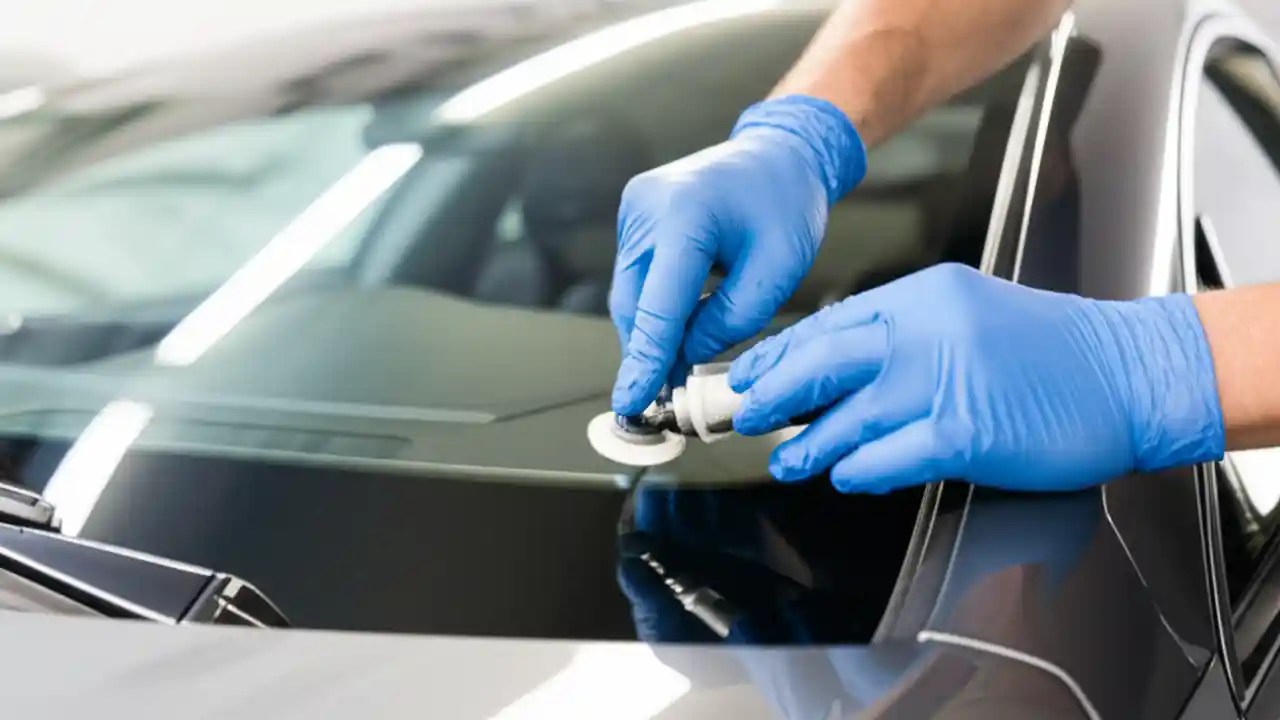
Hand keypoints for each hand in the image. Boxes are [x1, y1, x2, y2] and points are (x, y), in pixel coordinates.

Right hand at [610, 96, 866, 415]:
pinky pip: (637, 278)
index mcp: (685, 215)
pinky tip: (675, 332)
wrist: (778, 153)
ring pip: (631, 295)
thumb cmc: (785, 203)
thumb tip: (686, 354)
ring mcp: (634, 209)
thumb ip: (729, 321)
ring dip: (651, 333)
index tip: (632, 401)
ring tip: (675, 370)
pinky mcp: (634, 217)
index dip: (646, 360)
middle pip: (635, 304)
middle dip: (648, 354)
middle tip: (666, 398)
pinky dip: (653, 309)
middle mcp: (647, 208)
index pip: (658, 306)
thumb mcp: (776, 272)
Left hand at [729, 264, 1224, 492]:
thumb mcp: (968, 314)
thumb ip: (905, 333)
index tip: (750, 374)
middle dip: (773, 394)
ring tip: (787, 458)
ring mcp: (946, 381)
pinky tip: (845, 476)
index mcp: (925, 295)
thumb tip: (837, 365)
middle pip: (823, 363)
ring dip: (809, 443)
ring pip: (848, 417)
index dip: (781, 355)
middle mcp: (928, 331)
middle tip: (744, 414)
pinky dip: (858, 471)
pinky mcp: (965, 433)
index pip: (831, 324)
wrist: (1131, 372)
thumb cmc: (1053, 351)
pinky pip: (887, 458)